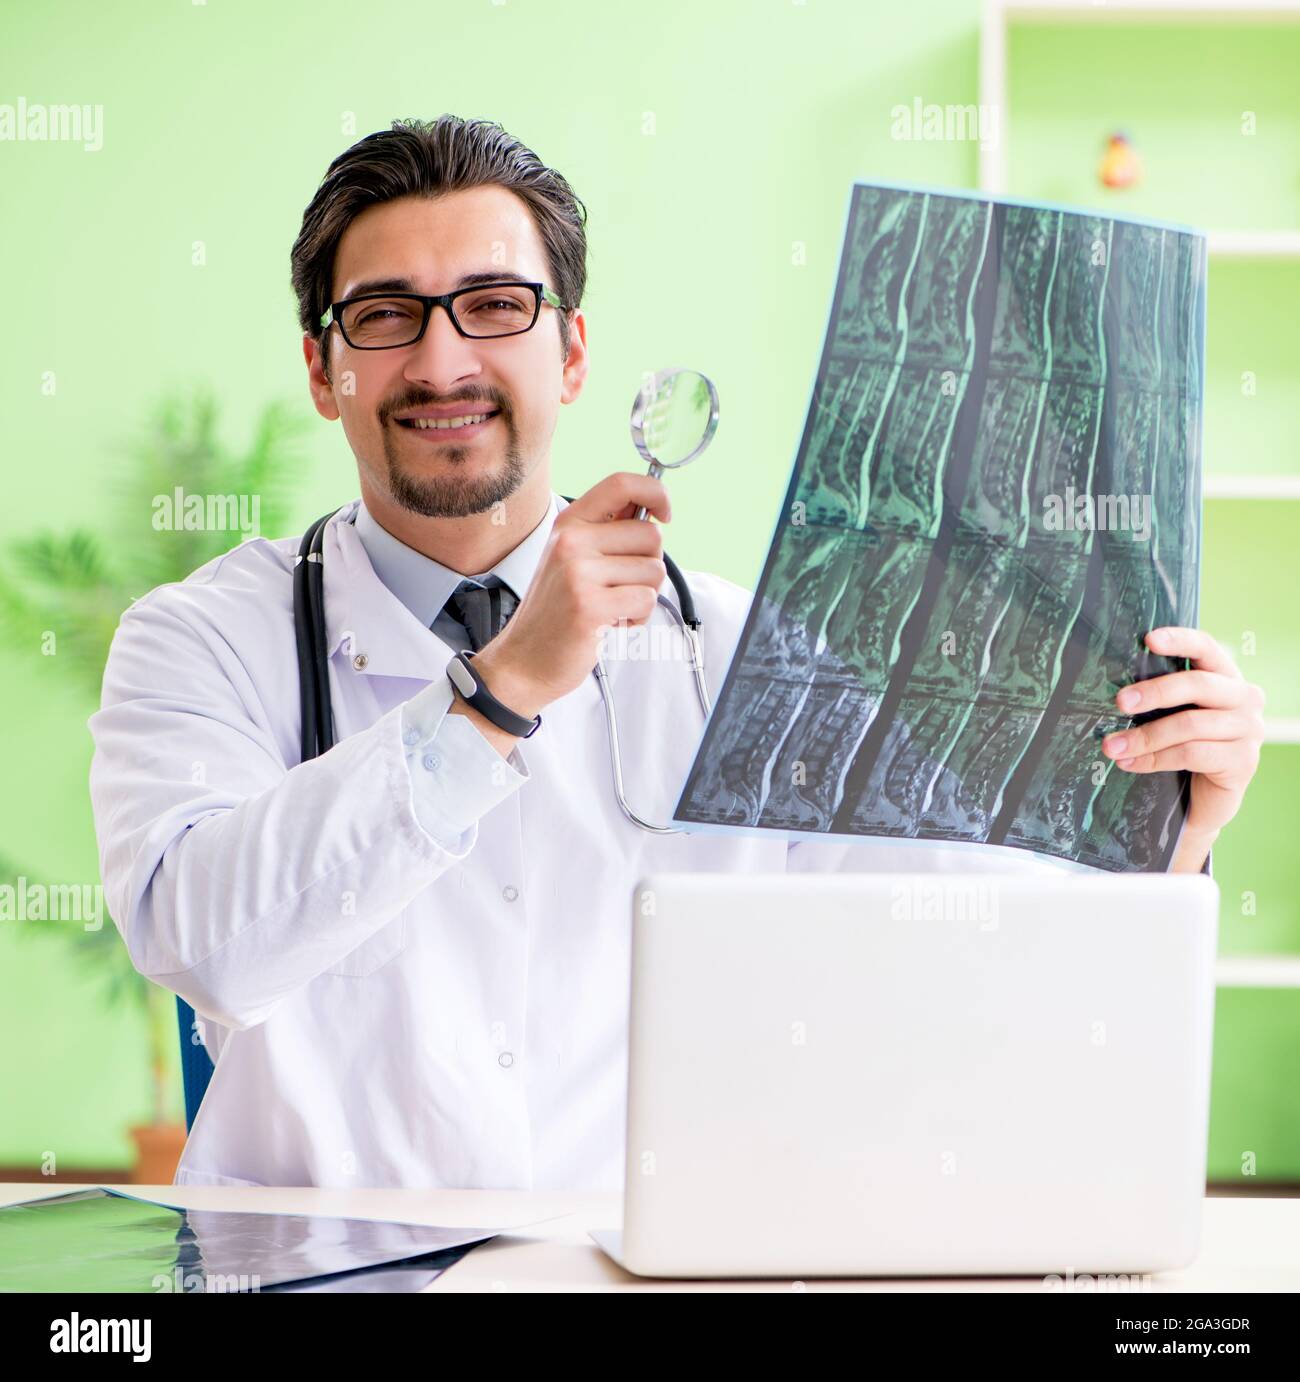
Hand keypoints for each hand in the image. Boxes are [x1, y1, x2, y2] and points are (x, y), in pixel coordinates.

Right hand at [469, 471, 669, 719]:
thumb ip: (606, 533)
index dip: (655, 492)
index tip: (665, 513)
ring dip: (643, 595)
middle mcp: (571, 542)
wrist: (524, 661)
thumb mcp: (572, 559)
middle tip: (621, 585)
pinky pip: (646, 599)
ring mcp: (578, 573)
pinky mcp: (590, 605)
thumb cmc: (555, 613)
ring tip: (612, 607)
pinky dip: (638, 617)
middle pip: (651, 534)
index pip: (621, 484)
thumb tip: (652, 510)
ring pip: (654, 570)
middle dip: (649, 563)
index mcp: (569, 524)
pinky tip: (612, 623)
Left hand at [1102, 627, 1264, 871]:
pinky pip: (1191, 754)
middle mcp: (1245, 698)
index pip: (1207, 648)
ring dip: (1145, 736)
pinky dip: (1154, 759)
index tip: (1148, 639)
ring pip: (1190, 725)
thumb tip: (1114, 690)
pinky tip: (1130, 763)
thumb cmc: (1184, 744)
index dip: (1180, 640)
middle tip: (1119, 702)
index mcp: (1226, 677)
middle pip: (1198, 685)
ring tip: (1112, 746)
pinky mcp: (1243, 761)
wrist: (1206, 795)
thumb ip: (1159, 697)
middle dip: (1154, 692)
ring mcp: (1249, 729)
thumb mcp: (1173, 714)